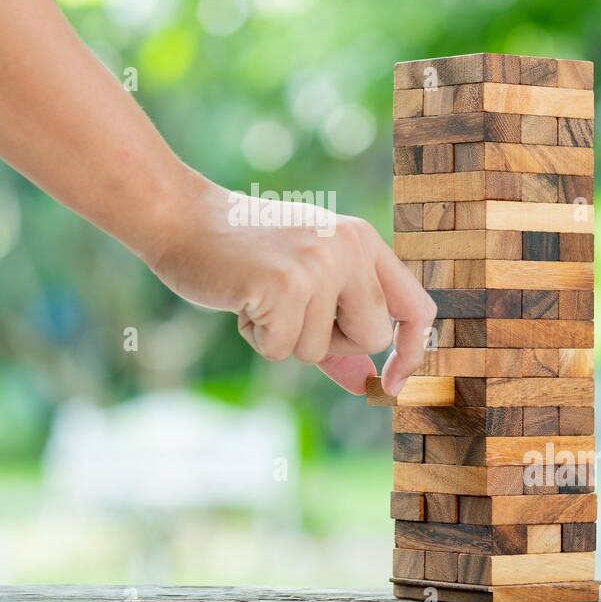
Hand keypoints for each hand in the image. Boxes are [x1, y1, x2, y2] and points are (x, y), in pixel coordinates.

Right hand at [147, 180, 437, 394]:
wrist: (183, 218)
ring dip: (284, 338)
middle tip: (291, 308)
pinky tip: (242, 300)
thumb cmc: (244, 254)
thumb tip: (369, 383)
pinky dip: (256, 337)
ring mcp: (318, 264)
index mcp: (363, 241)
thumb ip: (339, 329)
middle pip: (371, 338)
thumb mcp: (304, 281)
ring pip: (320, 349)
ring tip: (259, 296)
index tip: (392, 383)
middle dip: (332, 343)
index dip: (412, 351)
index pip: (417, 307)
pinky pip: (281, 349)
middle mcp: (350, 247)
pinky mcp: (283, 285)